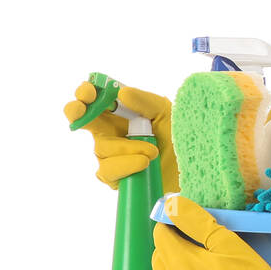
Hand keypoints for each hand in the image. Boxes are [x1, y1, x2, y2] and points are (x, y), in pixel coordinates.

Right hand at [65, 80, 179, 192]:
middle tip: (82, 109)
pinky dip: (126, 164)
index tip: (89, 92)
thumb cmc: (178, 138)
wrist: (193, 168)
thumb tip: (122, 93)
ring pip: (102, 148)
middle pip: (82, 120)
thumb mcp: (167, 114)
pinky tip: (144, 162)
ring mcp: (111, 155)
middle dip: (77, 112)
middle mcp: (112, 132)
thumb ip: (145, 102)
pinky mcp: (116, 177)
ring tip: (153, 150)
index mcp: (122, 114)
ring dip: (126, 147)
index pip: (96, 100)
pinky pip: (108, 170)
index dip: (87, 94)